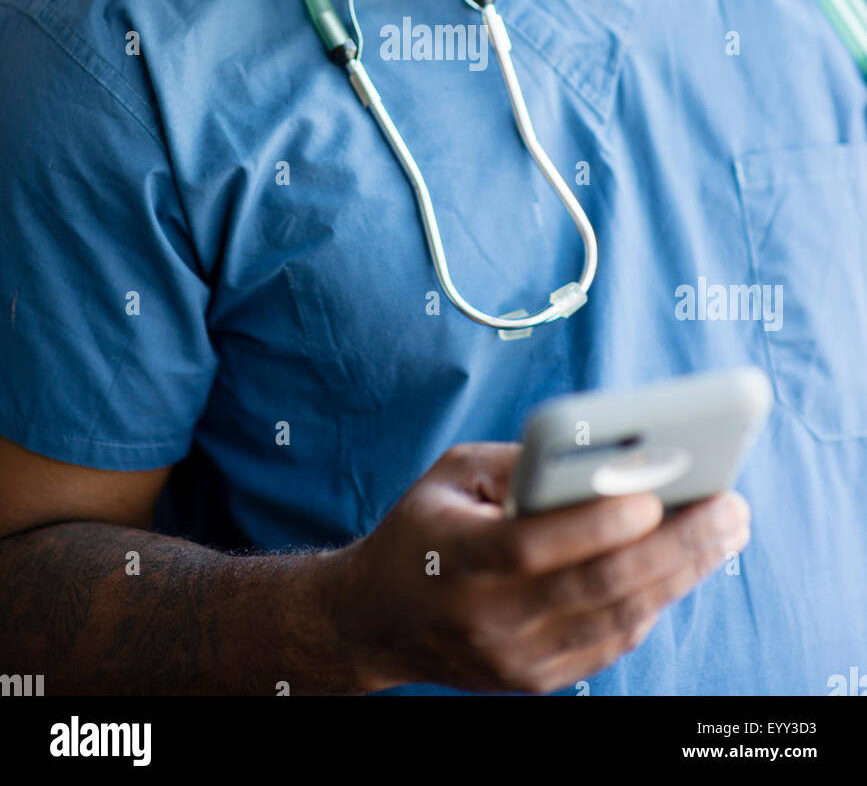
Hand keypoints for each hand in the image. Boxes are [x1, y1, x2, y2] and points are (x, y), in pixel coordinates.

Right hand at [333, 442, 750, 694]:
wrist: (377, 618)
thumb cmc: (424, 528)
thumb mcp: (453, 475)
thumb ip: (521, 463)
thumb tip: (605, 454)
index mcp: (459, 558)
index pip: (536, 547)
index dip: (597, 524)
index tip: (656, 495)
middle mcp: (488, 618)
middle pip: (597, 587)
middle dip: (674, 546)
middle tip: (729, 507)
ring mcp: (514, 659)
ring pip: (616, 620)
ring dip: (681, 574)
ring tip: (725, 532)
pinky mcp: (534, 680)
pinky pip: (611, 643)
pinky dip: (654, 602)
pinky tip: (685, 566)